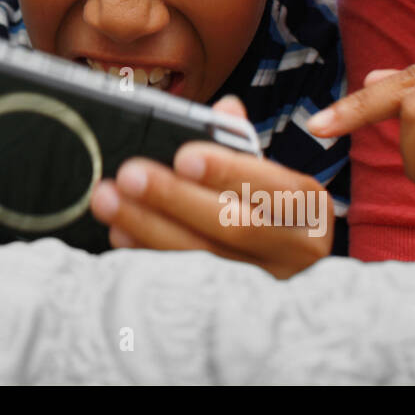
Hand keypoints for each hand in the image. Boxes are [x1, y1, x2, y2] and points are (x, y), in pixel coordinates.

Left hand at [89, 97, 333, 277]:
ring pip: (203, 258)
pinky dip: (148, 255)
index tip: (184, 155)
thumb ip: (242, 141)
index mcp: (306, 206)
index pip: (272, 187)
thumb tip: (225, 108)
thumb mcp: (269, 174)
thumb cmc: (271, 208)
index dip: (228, 171)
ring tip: (108, 200)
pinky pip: (184, 281)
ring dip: (148, 227)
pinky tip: (119, 234)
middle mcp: (294, 249)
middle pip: (232, 226)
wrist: (289, 265)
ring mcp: (264, 283)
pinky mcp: (233, 306)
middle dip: (175, 198)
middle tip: (130, 175)